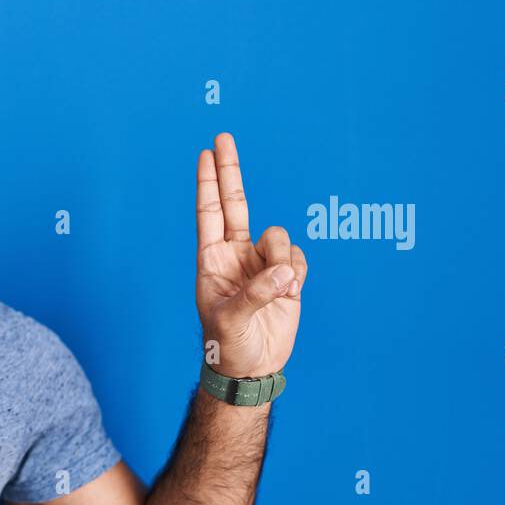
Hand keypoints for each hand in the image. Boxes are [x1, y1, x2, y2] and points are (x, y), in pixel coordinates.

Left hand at [195, 133, 307, 377]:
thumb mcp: (231, 321)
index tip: (206, 153)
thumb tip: (283, 273)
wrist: (252, 368)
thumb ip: (255, 294)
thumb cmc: (227, 346)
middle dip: (230, 171)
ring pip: (279, 238)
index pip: (210, 213)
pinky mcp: (286, 276)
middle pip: (236, 203)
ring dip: (282, 261)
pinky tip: (289, 294)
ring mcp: (261, 263)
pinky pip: (298, 258)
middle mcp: (236, 255)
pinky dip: (297, 273)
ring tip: (278, 291)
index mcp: (212, 260)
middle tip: (223, 137)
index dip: (209, 183)